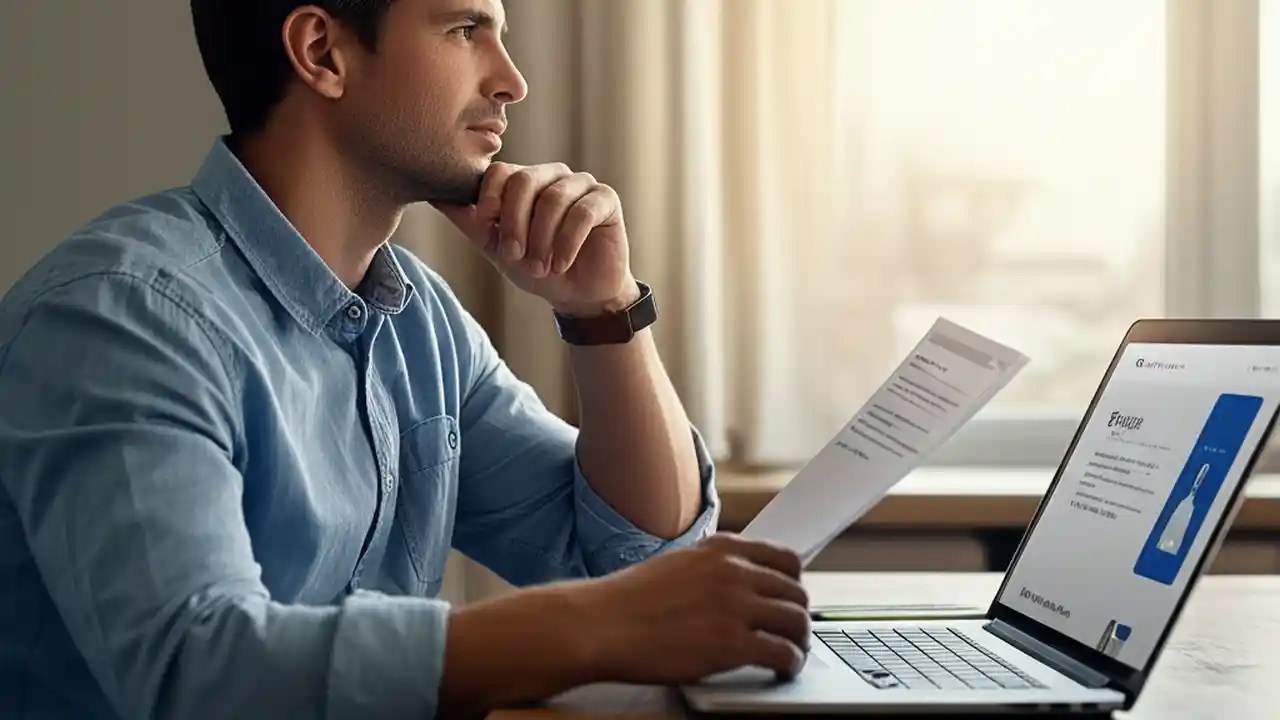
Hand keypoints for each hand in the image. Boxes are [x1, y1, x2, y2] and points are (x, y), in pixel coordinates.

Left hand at [432, 162, 637, 316]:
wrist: (578, 295)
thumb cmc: (537, 268)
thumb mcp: (495, 246)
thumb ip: (468, 219)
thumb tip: (431, 194)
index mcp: (524, 181)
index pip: (500, 172)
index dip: (490, 201)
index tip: (487, 231)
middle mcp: (552, 175)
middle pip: (525, 180)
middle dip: (515, 223)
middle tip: (515, 257)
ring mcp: (581, 184)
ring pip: (554, 198)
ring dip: (542, 238)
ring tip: (541, 267)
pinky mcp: (606, 199)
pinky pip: (583, 211)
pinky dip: (568, 241)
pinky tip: (561, 263)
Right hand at [575, 534, 810, 683]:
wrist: (601, 623)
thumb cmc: (629, 600)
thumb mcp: (678, 564)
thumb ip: (714, 568)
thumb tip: (740, 583)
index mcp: (722, 549)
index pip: (785, 559)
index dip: (793, 583)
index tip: (790, 599)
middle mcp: (734, 572)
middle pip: (795, 592)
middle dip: (798, 615)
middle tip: (791, 633)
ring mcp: (735, 606)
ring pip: (796, 621)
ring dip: (799, 641)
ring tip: (791, 654)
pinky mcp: (733, 643)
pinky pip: (783, 653)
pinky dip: (790, 663)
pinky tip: (782, 670)